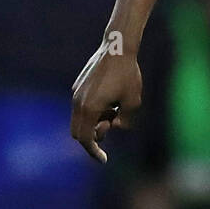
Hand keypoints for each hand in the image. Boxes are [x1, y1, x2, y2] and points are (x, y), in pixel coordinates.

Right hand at [70, 43, 141, 162]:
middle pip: (78, 132)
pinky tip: (111, 98)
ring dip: (95, 122)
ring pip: (80, 119)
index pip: (86, 139)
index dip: (94, 152)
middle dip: (93, 137)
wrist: (117, 47)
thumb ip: (125, 120)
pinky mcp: (78, 86)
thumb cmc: (128, 74)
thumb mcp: (133, 101)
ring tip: (114, 108)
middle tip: (111, 126)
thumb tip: (116, 125)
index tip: (104, 160)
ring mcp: (76, 93)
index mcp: (89, 109)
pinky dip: (93, 111)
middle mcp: (78, 102)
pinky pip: (82, 106)